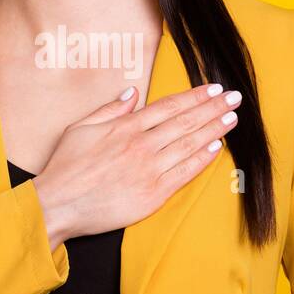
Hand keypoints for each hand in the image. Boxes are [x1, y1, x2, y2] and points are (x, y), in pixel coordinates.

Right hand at [31, 83, 243, 250]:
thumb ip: (109, 109)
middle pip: (186, 122)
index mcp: (125, 127)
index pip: (169, 106)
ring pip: (189, 144)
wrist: (57, 205)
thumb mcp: (80, 128)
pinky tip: (216, 148)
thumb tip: (132, 92)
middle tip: (236, 98)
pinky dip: (202, 159)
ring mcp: (149, 170)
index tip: (214, 89)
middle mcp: (141, 145)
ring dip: (214, 129)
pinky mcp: (152, 195)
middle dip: (213, 108)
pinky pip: (184, 174)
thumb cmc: (65, 168)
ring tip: (232, 119)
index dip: (195, 96)